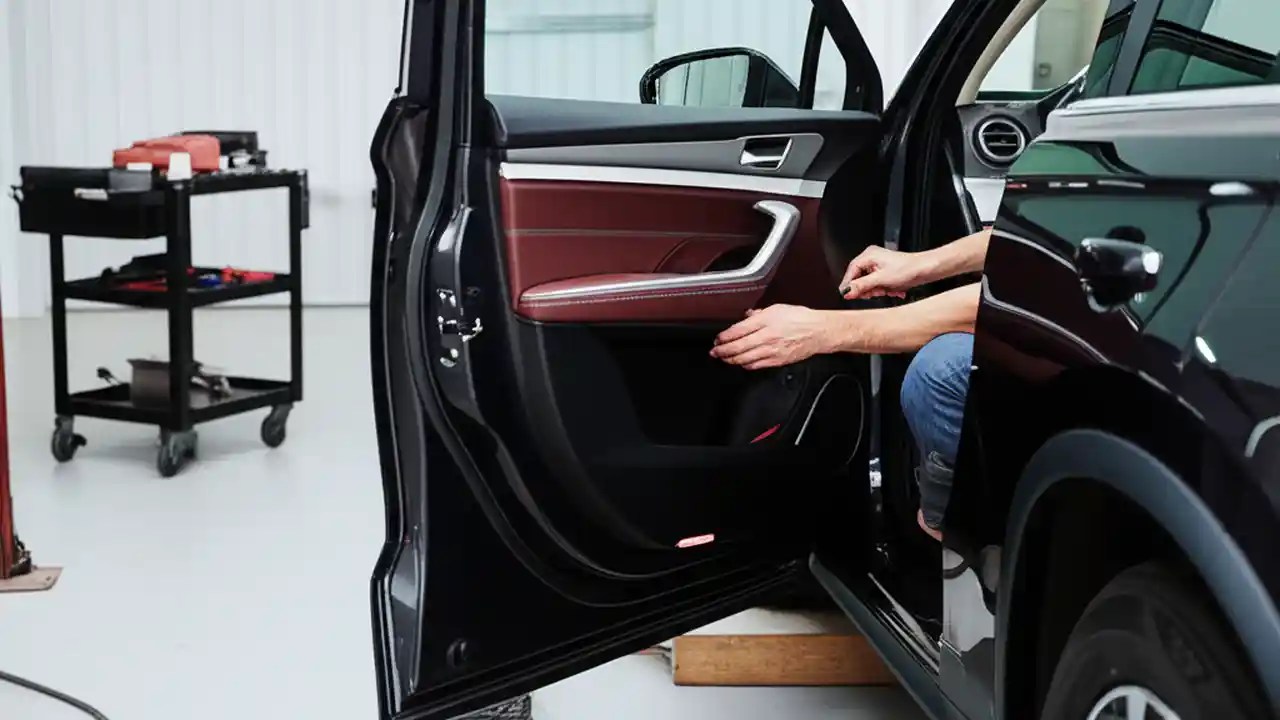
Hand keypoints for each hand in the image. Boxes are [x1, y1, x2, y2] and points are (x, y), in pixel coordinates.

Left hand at [710, 305, 830, 370]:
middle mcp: (766, 337)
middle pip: (737, 347)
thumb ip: (759, 314)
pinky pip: (756, 365)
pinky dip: (746, 365)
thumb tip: (746, 317)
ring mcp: (771, 351)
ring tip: (724, 358)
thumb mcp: (778, 308)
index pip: (738, 330)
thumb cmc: (801, 318)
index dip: (724, 337)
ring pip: (744, 359)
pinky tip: (741, 363)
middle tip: (714, 352)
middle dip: (722, 351)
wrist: (819, 332)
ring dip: (731, 359)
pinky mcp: (777, 361)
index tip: (717, 339)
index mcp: (765, 321)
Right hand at [839, 246, 926, 299]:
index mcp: (868, 255)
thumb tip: (847, 291)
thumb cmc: (907, 269)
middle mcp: (872, 257)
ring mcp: (878, 264)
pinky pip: (876, 283)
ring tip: (887, 290)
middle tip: (876, 293)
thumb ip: (861, 286)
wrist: (925, 269)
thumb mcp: (881, 280)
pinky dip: (883, 288)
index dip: (849, 285)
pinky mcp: (884, 270)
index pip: (851, 271)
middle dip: (868, 288)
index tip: (847, 295)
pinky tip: (892, 290)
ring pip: (868, 282)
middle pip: (859, 278)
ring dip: (877, 290)